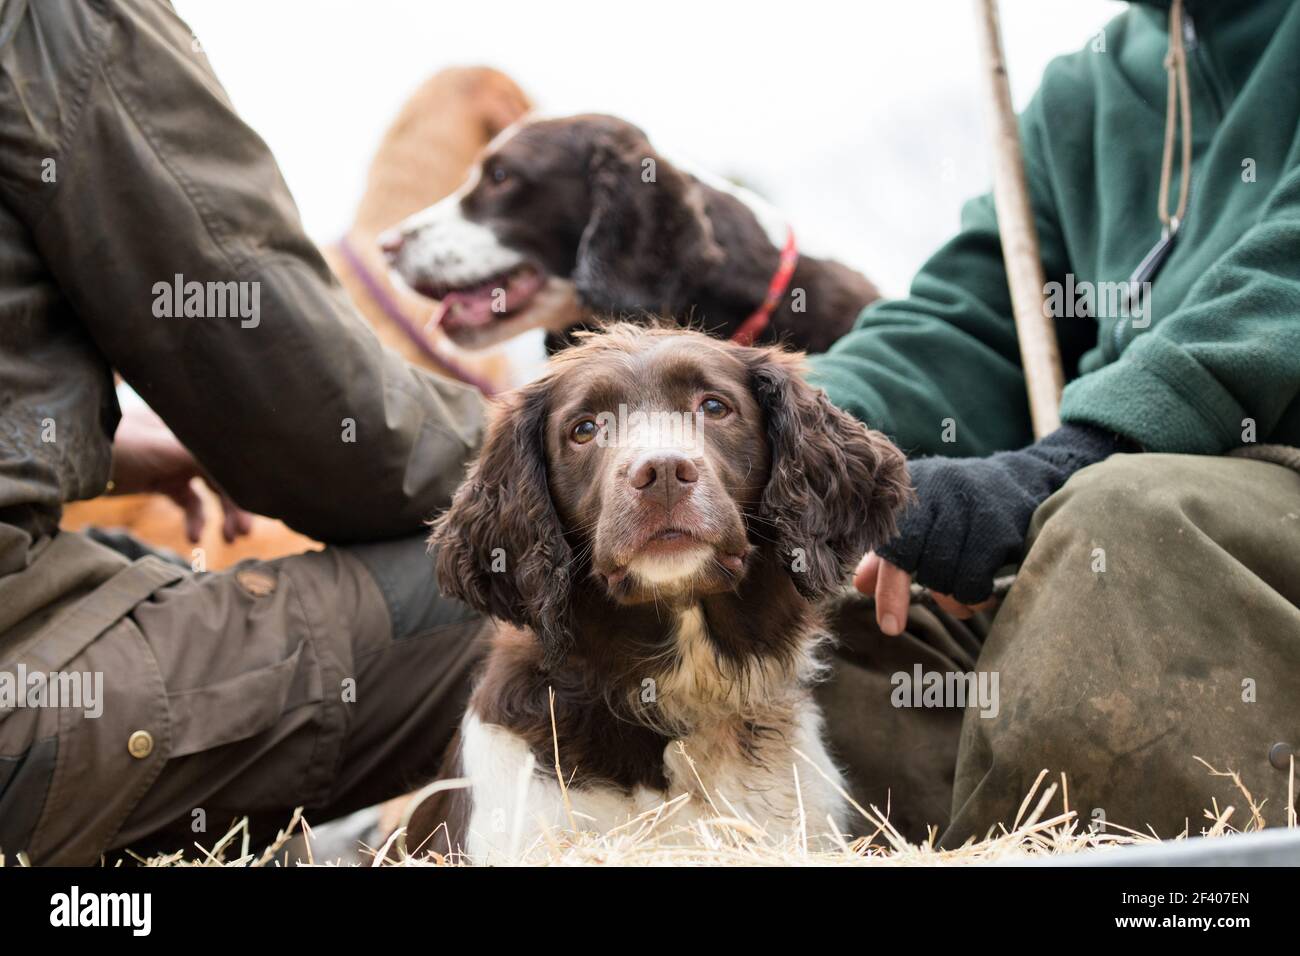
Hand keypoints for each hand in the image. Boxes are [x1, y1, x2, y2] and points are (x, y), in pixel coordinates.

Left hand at [109, 405, 253, 543]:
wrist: (76, 454)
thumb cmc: (120, 442)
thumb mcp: (166, 447)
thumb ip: (205, 455)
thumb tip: (245, 461)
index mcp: (198, 431)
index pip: (234, 457)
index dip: (249, 481)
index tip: (265, 504)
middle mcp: (193, 445)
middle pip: (228, 477)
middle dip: (238, 505)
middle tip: (245, 532)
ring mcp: (178, 464)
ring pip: (211, 494)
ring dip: (221, 517)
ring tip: (230, 540)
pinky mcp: (164, 481)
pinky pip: (189, 504)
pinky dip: (195, 521)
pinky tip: (195, 538)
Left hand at [854, 424, 1131, 633]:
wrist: (1020, 474)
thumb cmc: (955, 501)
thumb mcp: (919, 516)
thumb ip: (887, 550)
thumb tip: (860, 587)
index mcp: (911, 494)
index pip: (894, 545)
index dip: (890, 588)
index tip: (890, 626)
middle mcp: (939, 495)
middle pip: (922, 564)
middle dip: (929, 591)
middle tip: (936, 596)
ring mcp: (971, 508)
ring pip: (950, 577)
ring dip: (953, 600)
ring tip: (958, 598)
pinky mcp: (1001, 526)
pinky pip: (979, 580)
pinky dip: (977, 597)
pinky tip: (981, 591)